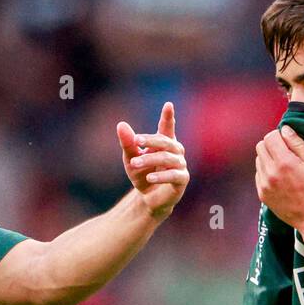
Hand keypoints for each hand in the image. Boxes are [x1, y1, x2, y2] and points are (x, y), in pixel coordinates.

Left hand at [118, 101, 188, 218]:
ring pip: (167, 158)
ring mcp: (180, 166)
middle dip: (151, 140)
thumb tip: (121, 124)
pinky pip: (174, 175)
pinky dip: (161, 176)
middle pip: (166, 141)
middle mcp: (175, 152)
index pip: (167, 127)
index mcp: (164, 143)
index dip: (168, 117)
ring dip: (150, 159)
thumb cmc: (141, 175)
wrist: (147, 199)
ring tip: (134, 163)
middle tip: (136, 141)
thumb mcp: (131, 158)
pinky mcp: (182, 180)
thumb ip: (128, 143)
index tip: (168, 105)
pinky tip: (150, 177)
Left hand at [255, 124, 303, 232]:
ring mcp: (264, 185)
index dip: (279, 136)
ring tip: (284, 166)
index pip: (270, 137)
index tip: (288, 142)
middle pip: (260, 146)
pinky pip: (259, 175)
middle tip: (286, 152)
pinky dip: (267, 172)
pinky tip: (280, 178)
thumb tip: (284, 130)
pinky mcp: (262, 194)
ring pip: (258, 160)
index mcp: (284, 162)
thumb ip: (297, 144)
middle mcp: (270, 173)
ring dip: (268, 158)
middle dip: (272, 145)